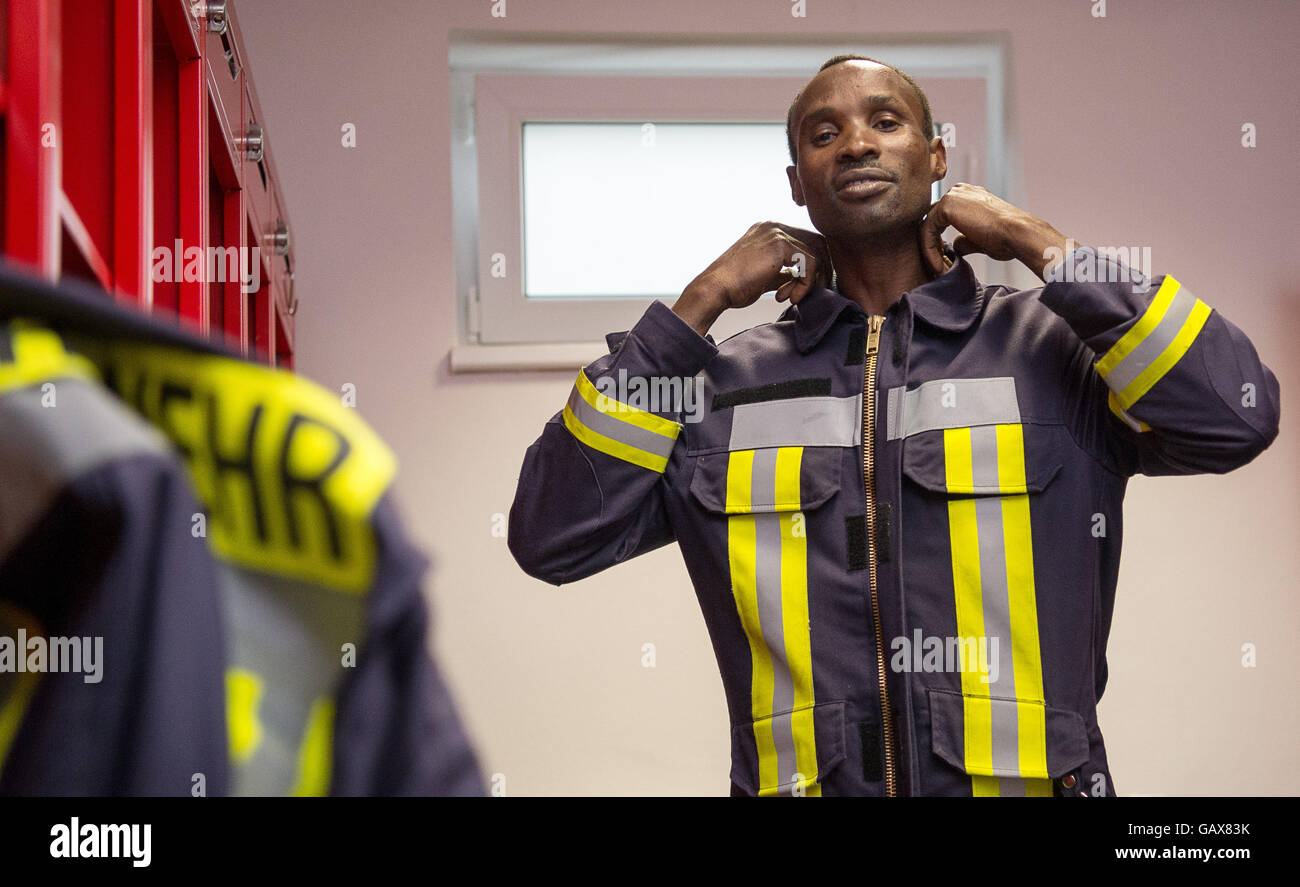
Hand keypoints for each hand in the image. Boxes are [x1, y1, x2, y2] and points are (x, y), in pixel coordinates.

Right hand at [673, 222, 831, 336]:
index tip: (806, 288)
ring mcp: (777, 232)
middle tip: (813, 292)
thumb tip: (804, 279)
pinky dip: (806, 283)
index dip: (814, 266)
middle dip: (821, 270)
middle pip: (817, 242)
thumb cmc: (735, 287)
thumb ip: (786, 272)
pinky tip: (790, 297)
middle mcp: (774, 226)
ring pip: (816, 252)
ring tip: (794, 297)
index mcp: (770, 231)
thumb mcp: (767, 276)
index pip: (807, 242)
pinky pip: (809, 262)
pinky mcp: (779, 244)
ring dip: (811, 280)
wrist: (716, 289)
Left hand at [918, 182, 1071, 279]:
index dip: (938, 241)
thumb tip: (955, 246)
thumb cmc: (1006, 238)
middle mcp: (960, 192)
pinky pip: (927, 230)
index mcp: (969, 197)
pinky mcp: (946, 206)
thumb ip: (965, 239)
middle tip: (938, 266)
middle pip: (933, 220)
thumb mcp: (980, 239)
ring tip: (938, 268)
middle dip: (932, 245)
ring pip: (928, 226)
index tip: (943, 260)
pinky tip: (938, 264)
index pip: (942, 218)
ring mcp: (952, 196)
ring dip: (930, 250)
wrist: (1017, 234)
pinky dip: (930, 249)